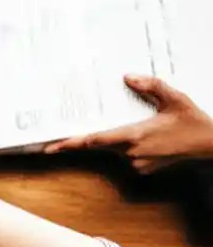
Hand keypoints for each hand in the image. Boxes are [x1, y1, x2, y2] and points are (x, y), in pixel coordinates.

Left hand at [45, 75, 212, 173]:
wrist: (211, 147)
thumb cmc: (193, 123)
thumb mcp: (175, 99)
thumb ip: (152, 86)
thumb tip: (128, 77)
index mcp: (134, 135)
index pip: (95, 140)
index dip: (71, 143)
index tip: (50, 147)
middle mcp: (132, 153)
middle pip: (98, 145)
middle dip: (79, 142)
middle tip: (53, 140)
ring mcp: (137, 163)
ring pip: (113, 150)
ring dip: (108, 140)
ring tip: (116, 126)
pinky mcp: (143, 169)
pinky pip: (126, 156)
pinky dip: (124, 146)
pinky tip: (138, 135)